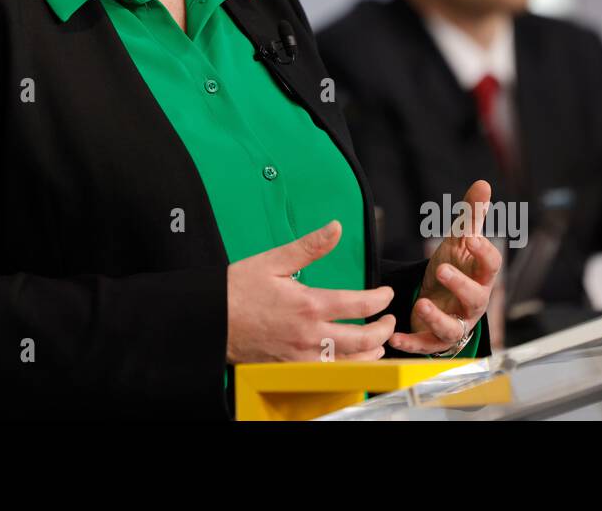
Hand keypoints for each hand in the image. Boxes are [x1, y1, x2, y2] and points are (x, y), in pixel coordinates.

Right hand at [225, 220, 397, 363]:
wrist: (211, 321)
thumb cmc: (237, 290)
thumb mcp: (273, 260)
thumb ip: (309, 246)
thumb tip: (335, 228)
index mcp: (309, 304)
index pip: (360, 304)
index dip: (380, 299)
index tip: (386, 294)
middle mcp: (310, 334)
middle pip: (363, 339)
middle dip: (384, 330)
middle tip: (389, 320)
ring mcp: (303, 356)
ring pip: (350, 362)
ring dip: (370, 352)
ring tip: (377, 342)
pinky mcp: (293, 368)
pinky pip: (330, 373)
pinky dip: (348, 367)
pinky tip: (349, 358)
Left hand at [389, 179, 500, 354]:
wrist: (441, 302)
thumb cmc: (455, 269)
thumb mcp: (459, 242)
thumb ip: (470, 215)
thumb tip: (483, 183)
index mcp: (480, 276)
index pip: (491, 266)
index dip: (484, 252)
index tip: (472, 238)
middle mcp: (472, 302)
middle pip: (476, 298)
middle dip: (460, 285)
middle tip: (441, 268)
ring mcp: (455, 323)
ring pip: (453, 328)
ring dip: (437, 318)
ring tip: (421, 304)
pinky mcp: (434, 339)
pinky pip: (425, 345)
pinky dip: (411, 343)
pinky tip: (393, 337)